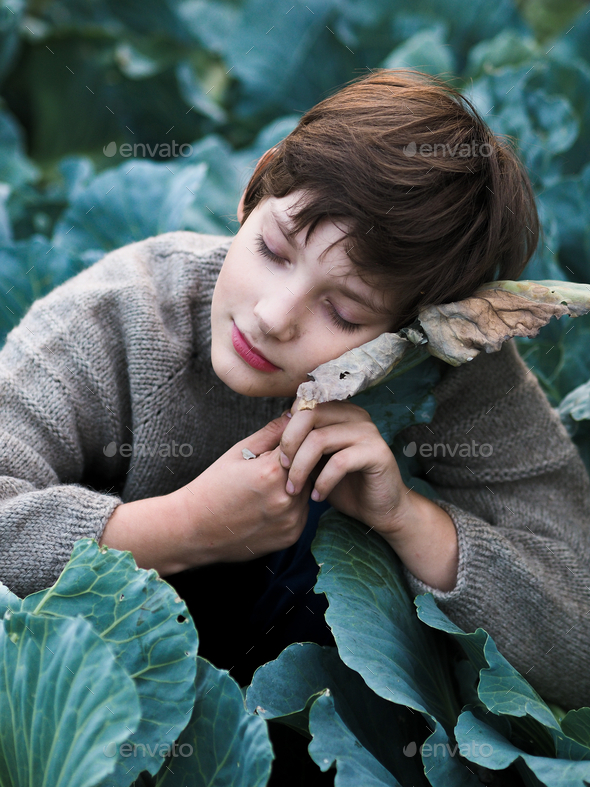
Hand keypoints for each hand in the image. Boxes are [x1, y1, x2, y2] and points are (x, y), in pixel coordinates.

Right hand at [174, 413, 313, 565]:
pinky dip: (292, 506)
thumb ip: (270, 433)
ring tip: (268, 486)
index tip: (284, 443)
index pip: (301, 444)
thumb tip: (295, 414)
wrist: (195, 530)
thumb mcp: (238, 452)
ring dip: (297, 484)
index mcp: (271, 471)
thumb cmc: (213, 486)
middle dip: (297, 463)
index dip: (294, 441)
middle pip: (309, 468)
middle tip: (274, 466)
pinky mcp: (291, 536)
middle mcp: (285, 497)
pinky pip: (302, 513)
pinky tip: (268, 505)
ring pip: (308, 491)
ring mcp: (290, 520)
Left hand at [279, 401, 411, 537]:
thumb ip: (301, 443)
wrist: (380, 509)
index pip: (303, 404)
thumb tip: (274, 430)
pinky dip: (323, 482)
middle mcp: (355, 414)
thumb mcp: (316, 461)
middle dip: (289, 444)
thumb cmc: (344, 484)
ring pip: (319, 439)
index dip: (285, 429)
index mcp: (339, 411)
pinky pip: (339, 462)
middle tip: (282, 470)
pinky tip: (317, 496)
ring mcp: (368, 431)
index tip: (278, 457)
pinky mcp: (377, 452)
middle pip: (309, 415)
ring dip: (300, 468)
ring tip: (294, 489)